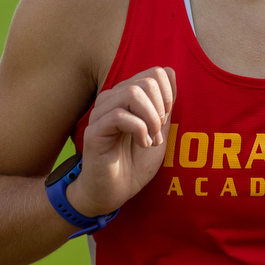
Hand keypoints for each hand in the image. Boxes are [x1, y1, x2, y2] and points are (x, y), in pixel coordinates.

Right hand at [65, 66, 175, 216]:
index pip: (156, 73)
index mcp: (128, 95)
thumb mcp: (158, 130)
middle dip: (160, 108)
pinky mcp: (94, 131)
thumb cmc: (135, 163)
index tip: (166, 119)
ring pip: (132, 93)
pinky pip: (119, 115)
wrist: (114, 192)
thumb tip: (170, 73)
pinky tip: (142, 143)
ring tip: (151, 139)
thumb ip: (164, 104)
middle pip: (146, 81)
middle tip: (158, 132)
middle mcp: (113, 98)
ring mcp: (101, 113)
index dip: (169, 94)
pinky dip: (138, 129)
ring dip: (150, 118)